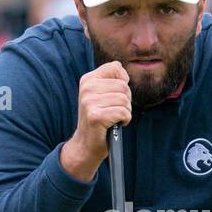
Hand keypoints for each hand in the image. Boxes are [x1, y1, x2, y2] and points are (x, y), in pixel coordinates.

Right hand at [61, 60, 129, 181]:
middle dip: (126, 100)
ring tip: (113, 118)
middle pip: (123, 86)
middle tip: (114, 110)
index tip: (116, 94)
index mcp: (88, 79)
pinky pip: (123, 112)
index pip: (116, 67)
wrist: (86, 144)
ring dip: (125, 111)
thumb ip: (111, 80)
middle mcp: (87, 88)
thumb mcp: (101, 94)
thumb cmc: (99, 118)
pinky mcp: (96, 116)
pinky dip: (125, 120)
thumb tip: (123, 73)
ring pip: (125, 100)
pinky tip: (114, 124)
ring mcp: (89, 102)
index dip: (123, 81)